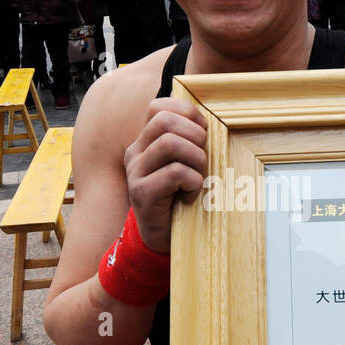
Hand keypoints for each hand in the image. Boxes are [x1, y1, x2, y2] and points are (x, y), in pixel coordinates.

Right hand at [123, 99, 208, 253]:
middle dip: (195, 135)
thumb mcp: (185, 164)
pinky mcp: (141, 193)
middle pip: (165, 120)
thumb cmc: (179, 198)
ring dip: (196, 159)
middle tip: (203, 159)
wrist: (162, 238)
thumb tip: (209, 121)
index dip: (187, 113)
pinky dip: (193, 182)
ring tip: (198, 177)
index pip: (158, 106)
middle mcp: (135, 153)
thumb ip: (189, 142)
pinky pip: (175, 173)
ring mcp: (135, 172)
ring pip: (170, 143)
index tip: (203, 132)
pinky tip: (191, 195)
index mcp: (145, 141)